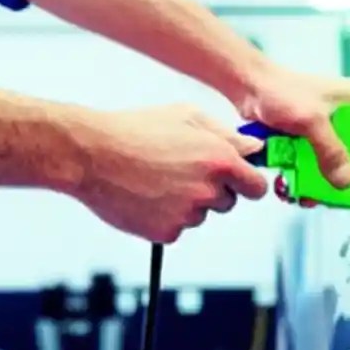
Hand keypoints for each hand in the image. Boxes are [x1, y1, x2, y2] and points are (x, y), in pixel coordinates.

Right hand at [73, 105, 268, 243]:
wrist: (92, 154)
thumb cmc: (136, 130)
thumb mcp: (187, 116)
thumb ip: (227, 135)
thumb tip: (253, 148)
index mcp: (220, 160)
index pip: (256, 187)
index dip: (248, 183)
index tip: (238, 181)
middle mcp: (208, 190)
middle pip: (228, 202)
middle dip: (214, 190)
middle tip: (183, 172)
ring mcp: (187, 215)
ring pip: (200, 215)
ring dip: (187, 203)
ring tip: (157, 179)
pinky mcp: (166, 232)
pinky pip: (176, 228)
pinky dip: (165, 217)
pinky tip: (146, 195)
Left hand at [236, 66, 349, 188]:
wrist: (249, 87)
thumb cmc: (283, 94)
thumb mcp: (311, 121)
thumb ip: (330, 151)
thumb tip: (346, 183)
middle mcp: (349, 115)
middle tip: (346, 196)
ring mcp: (329, 129)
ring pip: (340, 161)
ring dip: (329, 182)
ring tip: (315, 199)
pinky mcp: (310, 140)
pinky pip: (318, 164)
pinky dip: (311, 179)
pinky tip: (300, 193)